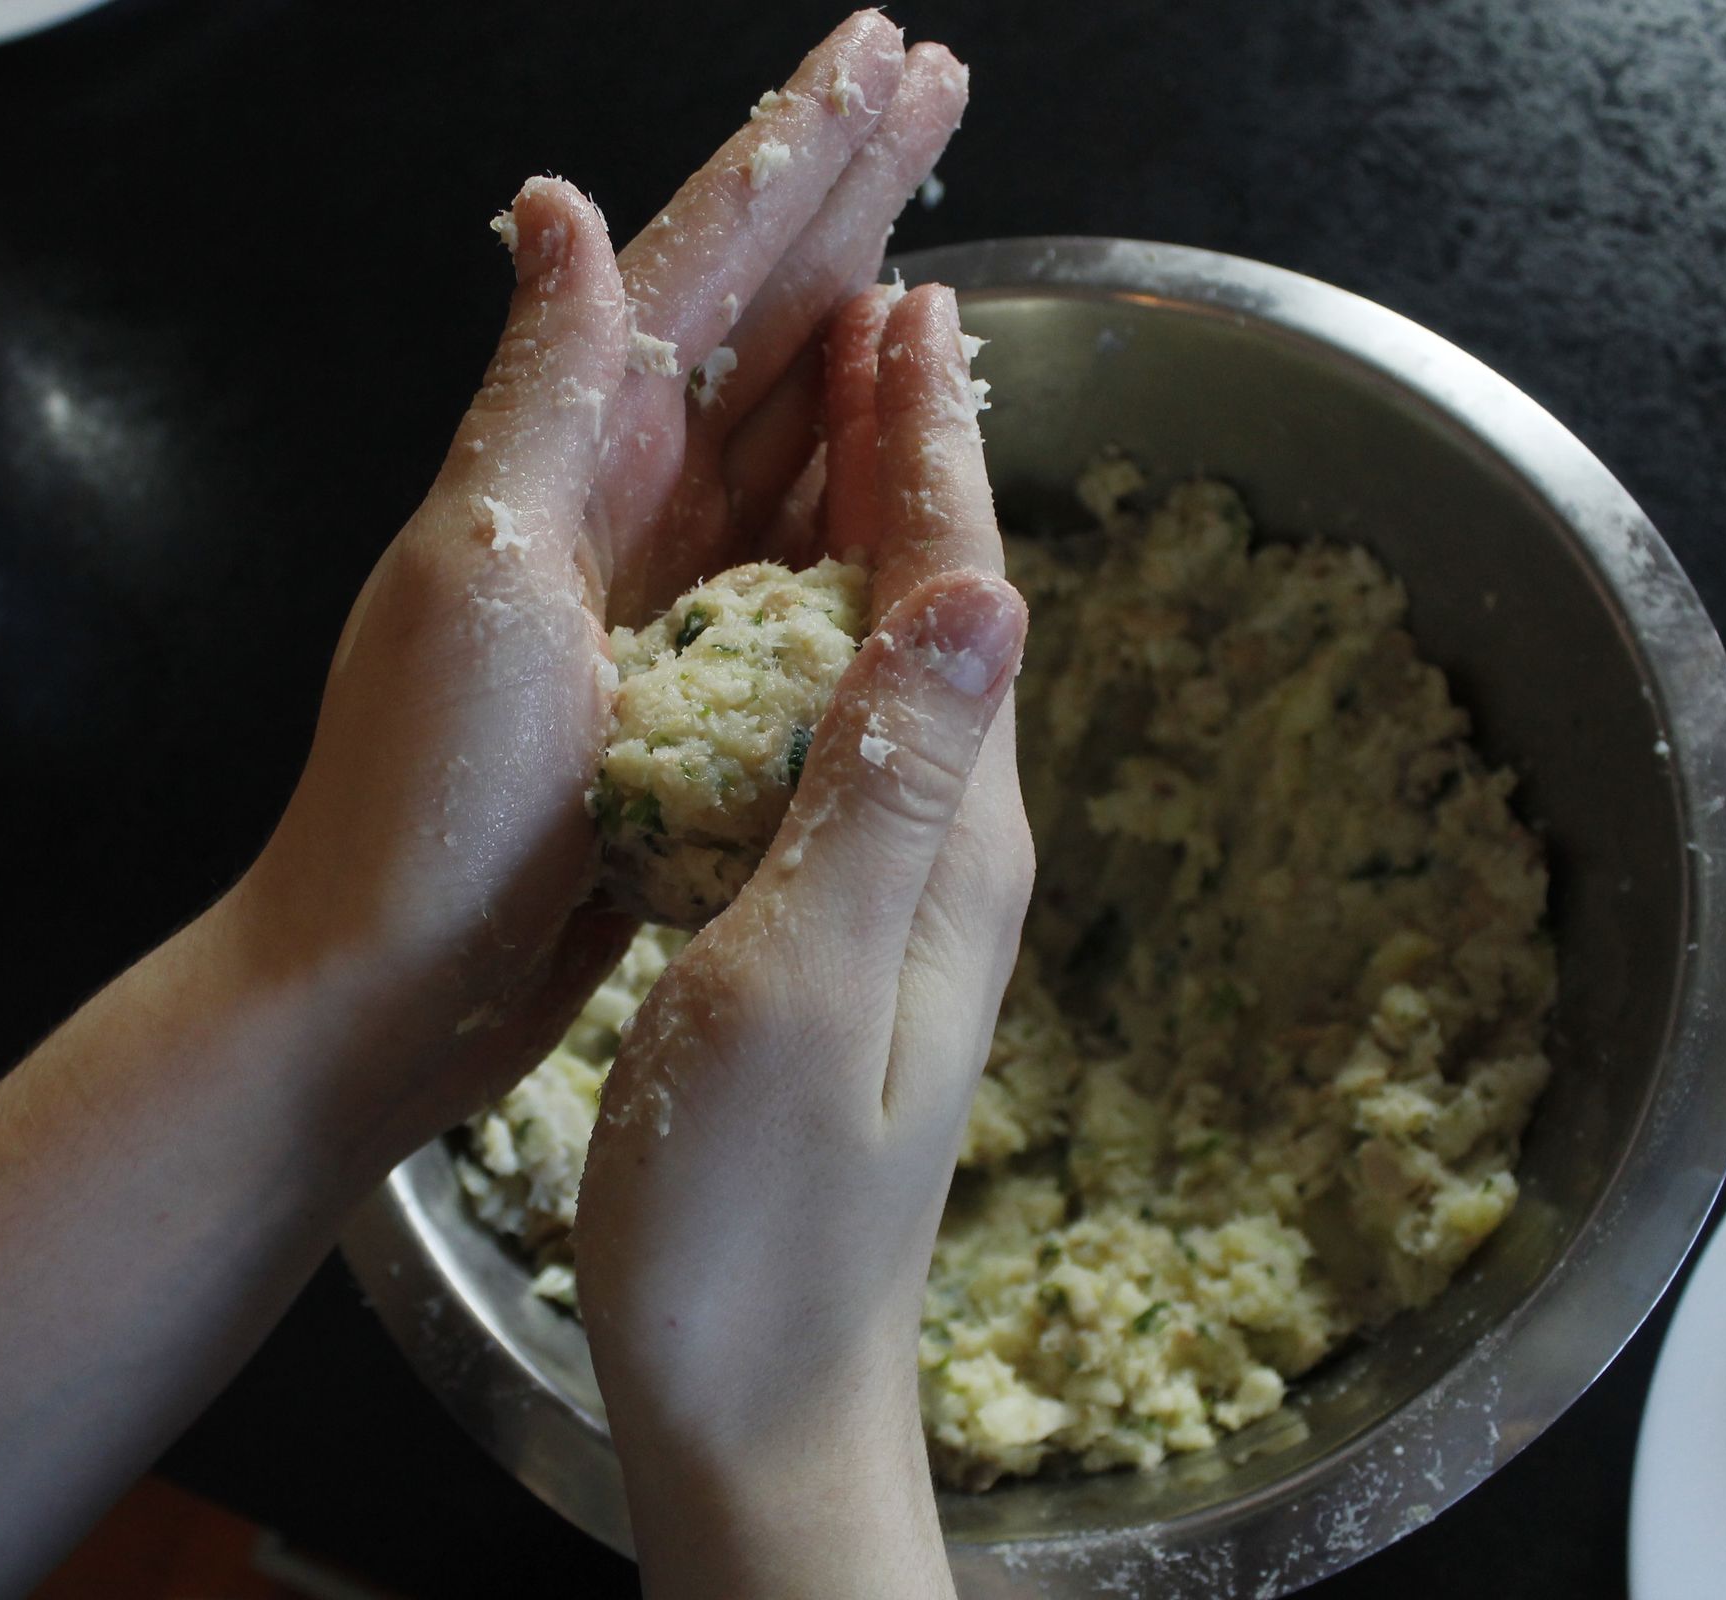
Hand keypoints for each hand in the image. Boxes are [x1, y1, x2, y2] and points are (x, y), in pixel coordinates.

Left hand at [227, 13, 969, 1162]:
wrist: (386, 984)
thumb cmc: (417, 801)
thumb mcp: (477, 578)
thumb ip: (536, 399)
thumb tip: (559, 206)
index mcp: (571, 456)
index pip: (700, 263)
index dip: (797, 147)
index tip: (884, 48)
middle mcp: (618, 499)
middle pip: (760, 312)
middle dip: (850, 192)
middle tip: (941, 86)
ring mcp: (659, 588)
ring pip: (787, 419)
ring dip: (863, 322)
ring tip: (942, 237)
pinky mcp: (691, 680)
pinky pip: (795, 549)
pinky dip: (852, 482)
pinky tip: (900, 439)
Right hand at [573, 284, 1032, 1599]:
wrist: (754, 1392)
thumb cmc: (749, 1218)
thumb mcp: (800, 983)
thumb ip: (882, 789)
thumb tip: (976, 596)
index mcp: (950, 843)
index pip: (956, 599)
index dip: (928, 452)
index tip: (910, 315)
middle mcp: (954, 857)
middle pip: (953, 617)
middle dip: (922, 465)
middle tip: (891, 329)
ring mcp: (906, 904)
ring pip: (912, 673)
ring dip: (888, 540)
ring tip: (854, 435)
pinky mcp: (848, 943)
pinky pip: (861, 747)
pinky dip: (834, 646)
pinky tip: (794, 631)